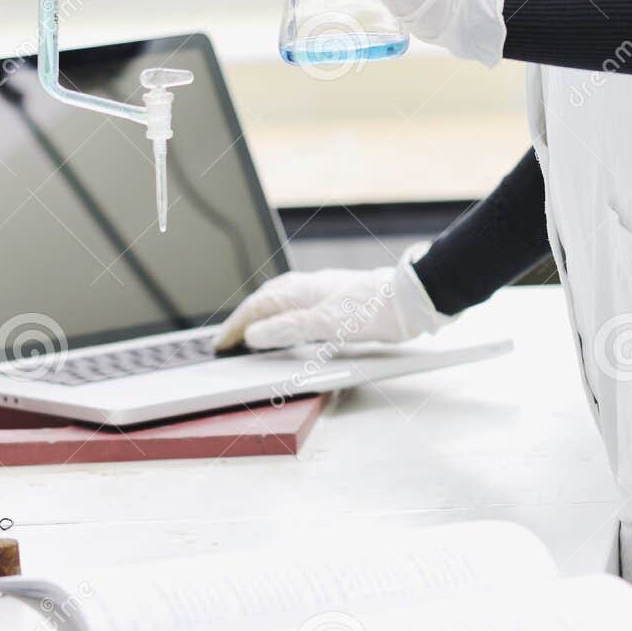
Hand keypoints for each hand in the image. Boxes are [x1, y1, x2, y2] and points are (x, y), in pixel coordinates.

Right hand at [213, 248, 449, 351]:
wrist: (411, 299)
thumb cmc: (374, 310)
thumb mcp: (326, 325)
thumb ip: (288, 328)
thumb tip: (252, 333)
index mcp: (302, 290)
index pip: (257, 307)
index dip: (236, 326)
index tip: (220, 344)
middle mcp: (310, 286)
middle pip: (266, 299)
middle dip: (245, 317)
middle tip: (229, 338)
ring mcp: (324, 290)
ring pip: (283, 299)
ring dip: (263, 313)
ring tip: (251, 329)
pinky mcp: (338, 298)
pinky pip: (299, 303)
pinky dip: (284, 313)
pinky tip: (292, 322)